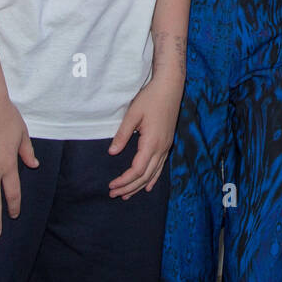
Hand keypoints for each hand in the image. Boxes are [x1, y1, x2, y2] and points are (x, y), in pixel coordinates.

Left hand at [107, 75, 182, 199]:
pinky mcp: (168, 143)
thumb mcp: (133, 114)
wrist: (170, 86)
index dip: (124, 181)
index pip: (137, 170)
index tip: (111, 186)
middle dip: (129, 188)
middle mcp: (161, 148)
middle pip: (145, 176)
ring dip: (139, 186)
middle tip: (114, 195)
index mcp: (152, 142)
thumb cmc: (150, 97)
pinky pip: (160, 166)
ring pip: (153, 174)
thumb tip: (112, 152)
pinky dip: (153, 178)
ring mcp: (166, 146)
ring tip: (126, 195)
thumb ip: (122, 134)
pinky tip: (147, 186)